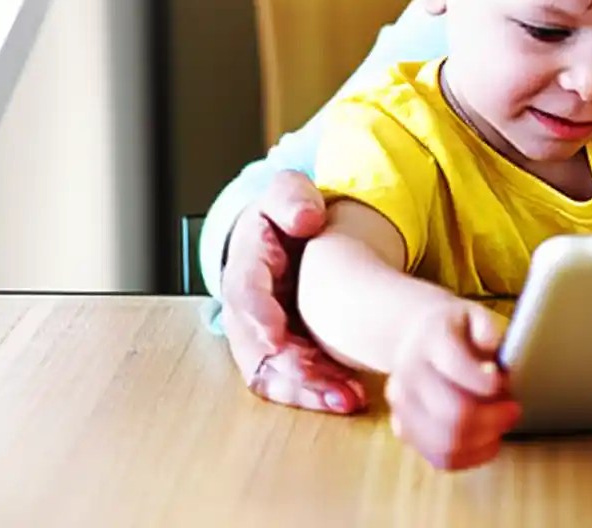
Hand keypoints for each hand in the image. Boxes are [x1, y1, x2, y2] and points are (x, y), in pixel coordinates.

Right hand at [220, 170, 366, 413]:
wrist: (288, 237)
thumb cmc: (288, 215)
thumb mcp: (289, 194)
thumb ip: (293, 198)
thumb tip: (306, 217)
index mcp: (245, 266)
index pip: (244, 295)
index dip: (258, 317)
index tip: (276, 337)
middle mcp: (244, 309)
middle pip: (256, 348)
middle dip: (291, 370)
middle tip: (331, 384)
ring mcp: (258, 336)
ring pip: (271, 374)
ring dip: (306, 391)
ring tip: (347, 398)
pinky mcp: (277, 355)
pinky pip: (288, 383)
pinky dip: (314, 395)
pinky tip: (347, 398)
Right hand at [387, 298, 520, 470]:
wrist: (415, 338)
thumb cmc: (456, 330)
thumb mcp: (474, 314)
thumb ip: (486, 326)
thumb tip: (490, 346)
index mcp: (428, 340)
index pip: (456, 367)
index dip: (489, 383)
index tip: (507, 383)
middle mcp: (408, 375)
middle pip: (453, 414)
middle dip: (493, 418)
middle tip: (513, 410)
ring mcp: (402, 407)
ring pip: (445, 444)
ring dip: (483, 441)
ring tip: (501, 426)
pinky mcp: (404, 431)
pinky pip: (440, 458)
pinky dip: (471, 456)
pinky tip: (488, 441)